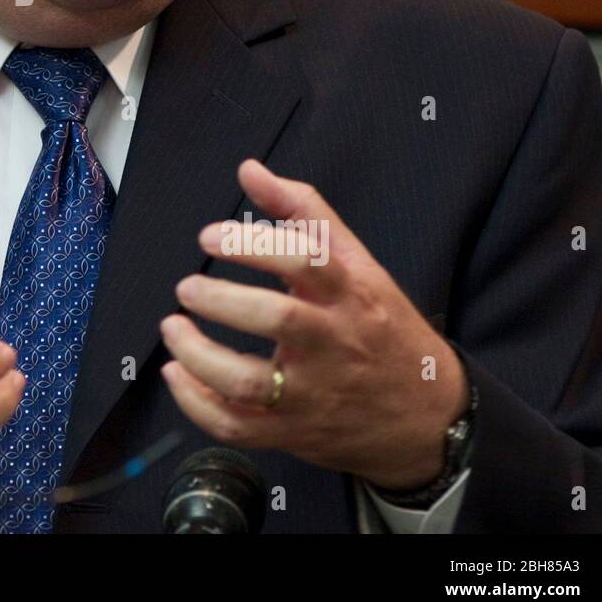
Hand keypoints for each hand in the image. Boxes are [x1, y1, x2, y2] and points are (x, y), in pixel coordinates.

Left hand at [160, 160, 468, 489]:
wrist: (428, 415)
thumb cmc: (380, 326)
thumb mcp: (356, 262)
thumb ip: (302, 211)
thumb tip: (249, 170)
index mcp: (351, 293)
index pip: (306, 260)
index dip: (252, 243)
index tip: (210, 235)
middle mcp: (334, 344)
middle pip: (278, 320)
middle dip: (222, 300)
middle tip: (186, 287)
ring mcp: (313, 393)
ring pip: (250, 382)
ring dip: (198, 356)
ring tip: (173, 327)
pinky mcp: (294, 432)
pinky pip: (237, 426)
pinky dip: (197, 403)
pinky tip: (176, 373)